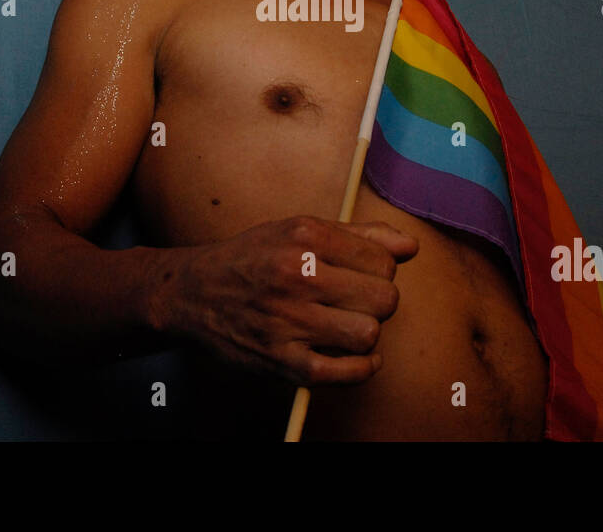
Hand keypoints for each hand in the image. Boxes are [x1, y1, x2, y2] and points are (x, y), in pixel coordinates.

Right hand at [164, 216, 417, 386]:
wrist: (192, 292)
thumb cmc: (252, 257)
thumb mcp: (299, 230)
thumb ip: (359, 235)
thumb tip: (410, 246)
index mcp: (306, 237)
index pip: (383, 260)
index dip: (382, 270)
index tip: (363, 274)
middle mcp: (297, 275)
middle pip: (383, 298)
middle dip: (380, 301)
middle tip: (359, 300)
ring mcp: (287, 320)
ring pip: (368, 334)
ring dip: (366, 332)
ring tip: (349, 324)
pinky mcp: (280, 360)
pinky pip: (343, 373)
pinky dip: (361, 368)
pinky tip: (355, 356)